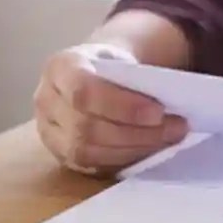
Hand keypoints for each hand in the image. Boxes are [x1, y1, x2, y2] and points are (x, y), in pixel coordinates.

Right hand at [33, 43, 188, 175]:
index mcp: (60, 67)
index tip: (159, 112)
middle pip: (86, 127)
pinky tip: (150, 150)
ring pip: (86, 151)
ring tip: (169, 138)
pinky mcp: (60, 154)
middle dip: (137, 132)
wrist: (92, 75)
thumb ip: (136, 77)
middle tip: (177, 127)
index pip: (84, 91)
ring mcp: (48, 131)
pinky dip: (125, 159)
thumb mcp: (121, 58)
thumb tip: (171, 102)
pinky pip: (91, 165)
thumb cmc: (111, 66)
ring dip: (134, 148)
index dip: (123, 106)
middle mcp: (45, 100)